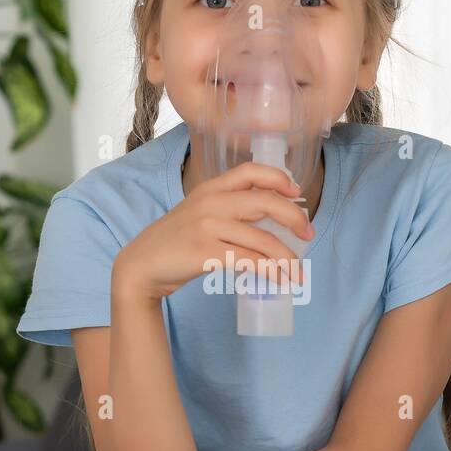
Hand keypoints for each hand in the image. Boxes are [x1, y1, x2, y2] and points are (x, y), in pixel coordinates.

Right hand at [113, 161, 313, 301]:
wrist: (142, 266)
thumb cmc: (175, 242)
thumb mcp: (199, 213)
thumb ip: (228, 208)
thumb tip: (271, 219)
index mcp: (211, 188)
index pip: (251, 171)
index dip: (280, 179)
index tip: (298, 193)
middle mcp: (211, 203)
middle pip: (266, 202)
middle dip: (295, 218)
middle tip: (309, 234)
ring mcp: (208, 227)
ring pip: (262, 239)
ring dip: (287, 258)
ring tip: (297, 272)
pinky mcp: (206, 254)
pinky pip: (249, 261)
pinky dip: (270, 271)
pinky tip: (279, 279)